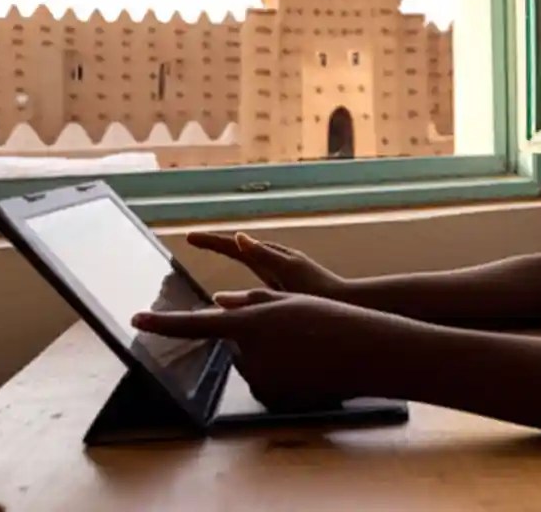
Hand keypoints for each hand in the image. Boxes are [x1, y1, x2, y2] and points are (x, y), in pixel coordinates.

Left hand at [132, 288, 402, 409]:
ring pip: (251, 363)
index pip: (193, 325)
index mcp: (248, 323)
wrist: (362, 350)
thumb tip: (218, 306)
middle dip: (252, 336)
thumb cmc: (328, 317)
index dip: (161, 324)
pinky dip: (281, 372)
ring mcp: (261, 378)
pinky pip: (267, 381)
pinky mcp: (274, 397)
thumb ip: (248, 303)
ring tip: (304, 347)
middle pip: (235, 344)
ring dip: (269, 354)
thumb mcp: (287, 300)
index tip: (135, 320)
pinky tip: (307, 364)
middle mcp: (248, 353)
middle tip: (289, 330)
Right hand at [188, 232, 346, 298]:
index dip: (212, 242)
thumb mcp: (287, 273)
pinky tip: (249, 285)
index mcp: (273, 258)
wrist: (351, 303)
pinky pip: (265, 270)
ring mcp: (287, 271)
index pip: (235, 246)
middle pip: (243, 247)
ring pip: (255, 257)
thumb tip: (238, 237)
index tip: (189, 237)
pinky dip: (252, 267)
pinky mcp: (294, 283)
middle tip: (197, 241)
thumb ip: (264, 256)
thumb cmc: (320, 291)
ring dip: (236, 252)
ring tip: (220, 252)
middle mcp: (279, 260)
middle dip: (220, 243)